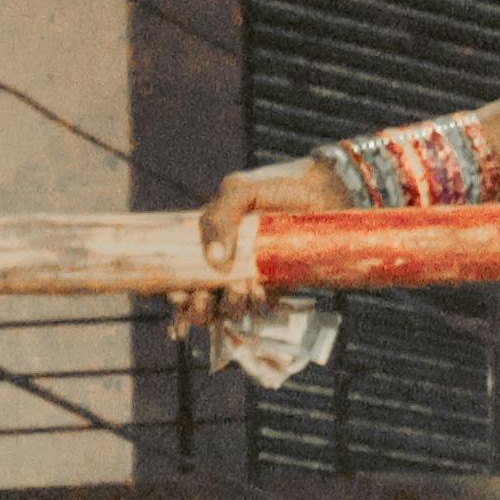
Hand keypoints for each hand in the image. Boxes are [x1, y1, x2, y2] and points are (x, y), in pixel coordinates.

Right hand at [176, 155, 350, 353]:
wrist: (324, 194)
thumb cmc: (279, 190)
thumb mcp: (241, 193)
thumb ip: (219, 218)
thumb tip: (214, 259)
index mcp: (209, 242)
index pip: (181, 274)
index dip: (175, 292)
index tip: (178, 294)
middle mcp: (225, 265)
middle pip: (200, 302)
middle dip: (199, 308)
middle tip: (205, 298)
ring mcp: (249, 277)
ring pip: (227, 309)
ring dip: (228, 306)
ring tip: (240, 287)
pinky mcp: (275, 287)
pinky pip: (258, 307)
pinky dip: (254, 304)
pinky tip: (258, 289)